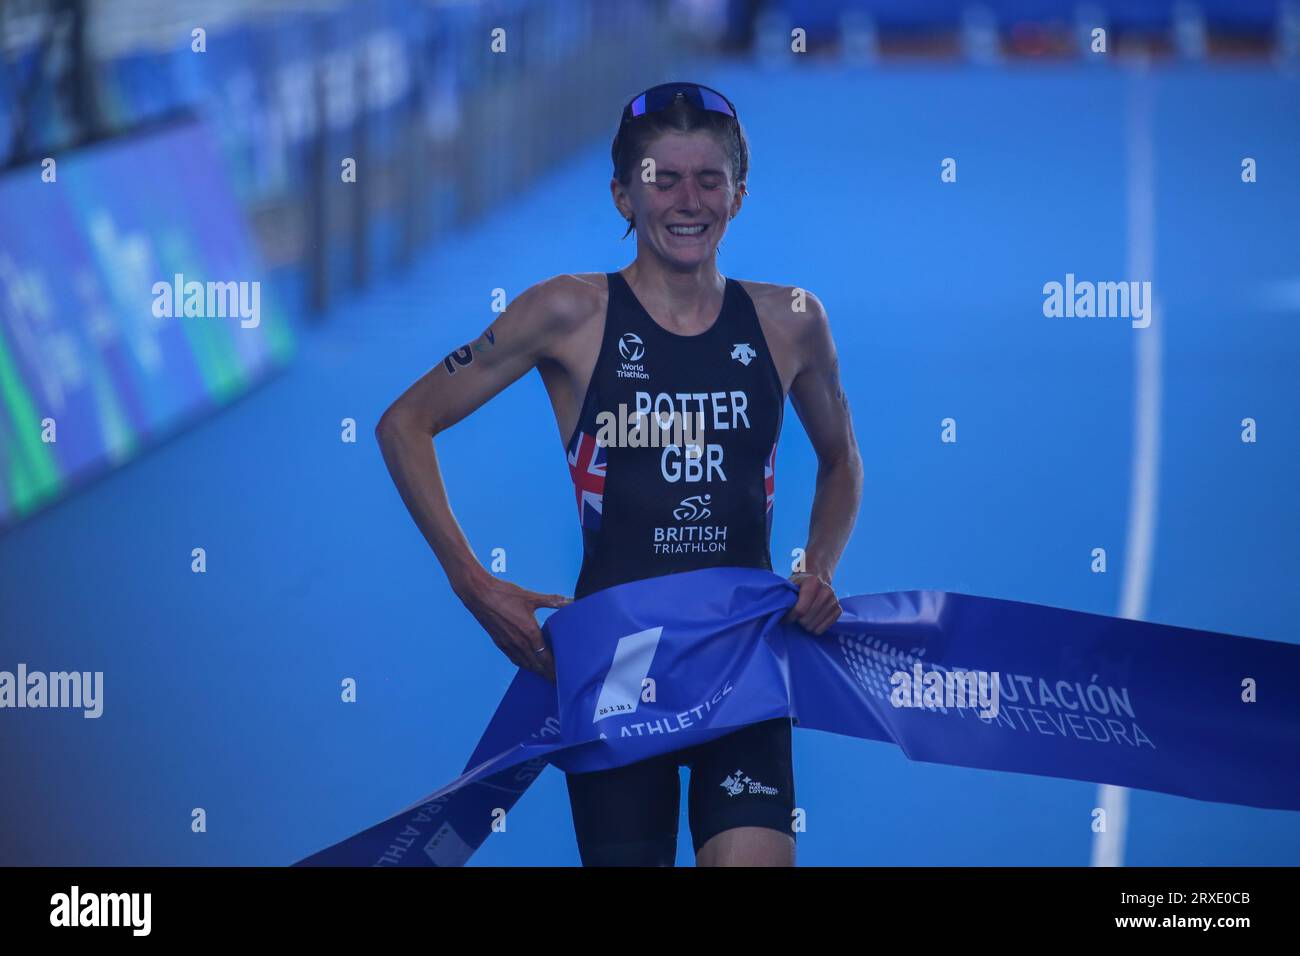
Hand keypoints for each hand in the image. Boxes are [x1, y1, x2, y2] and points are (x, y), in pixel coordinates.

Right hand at [456, 573, 570, 681]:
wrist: (479, 595)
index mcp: (530, 632)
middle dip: (547, 674)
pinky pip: (513, 658)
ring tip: (545, 675)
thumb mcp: (531, 597)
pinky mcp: (499, 642)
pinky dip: (522, 664)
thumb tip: (572, 600)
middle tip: (557, 681)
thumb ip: (553, 601)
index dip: (554, 668)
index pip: (546, 658)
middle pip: (536, 665)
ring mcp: (508, 644)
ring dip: (535, 671)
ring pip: (524, 664)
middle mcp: (519, 642)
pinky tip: (526, 664)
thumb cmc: (505, 594)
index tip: (563, 675)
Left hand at [782, 570, 841, 634]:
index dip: (790, 617)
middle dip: (798, 621)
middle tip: (794, 618)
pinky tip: (811, 622)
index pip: (800, 610)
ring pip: (815, 625)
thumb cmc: (799, 585)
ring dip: (806, 626)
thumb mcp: (790, 584)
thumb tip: (778, 611)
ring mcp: (834, 600)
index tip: (784, 618)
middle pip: (807, 619)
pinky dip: (817, 628)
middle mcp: (827, 590)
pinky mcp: (838, 609)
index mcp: (813, 582)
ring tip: (802, 619)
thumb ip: (784, 596)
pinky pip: (826, 626)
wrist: (816, 580)